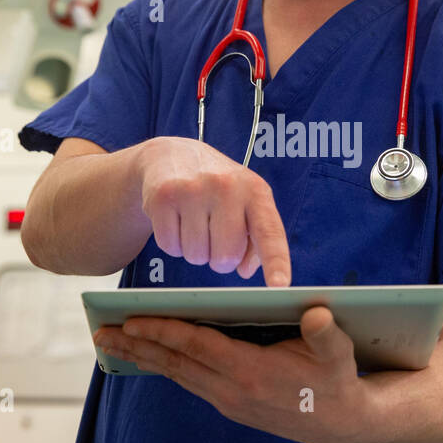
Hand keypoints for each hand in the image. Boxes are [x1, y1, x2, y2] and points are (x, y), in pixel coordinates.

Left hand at [94, 306, 374, 442]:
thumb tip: (316, 313)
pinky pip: (190, 381)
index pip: (198, 347)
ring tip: (113, 345)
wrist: (345, 423)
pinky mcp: (231, 405)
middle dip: (137, 347)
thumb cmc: (339, 380)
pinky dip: (166, 367)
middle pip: (176, 363)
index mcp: (252, 372)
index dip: (164, 332)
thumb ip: (326, 334)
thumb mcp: (339, 355)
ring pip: (178, 374)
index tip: (131, 321)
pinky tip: (151, 358)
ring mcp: (229, 401)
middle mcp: (233, 390)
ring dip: (144, 358)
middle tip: (100, 334)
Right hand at [135, 137, 291, 285]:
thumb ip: (256, 240)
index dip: (276, 262)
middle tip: (213, 236)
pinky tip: (175, 219)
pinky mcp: (163, 197)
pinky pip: (170, 246)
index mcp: (255, 191)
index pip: (269, 232)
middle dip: (219, 259)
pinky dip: (173, 243)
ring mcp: (193, 190)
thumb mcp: (246, 204)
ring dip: (194, 250)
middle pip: (226, 257)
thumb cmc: (217, 189)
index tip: (279, 286)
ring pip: (195, 256)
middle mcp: (227, 186)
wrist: (171, 156)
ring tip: (194, 222)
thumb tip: (244, 269)